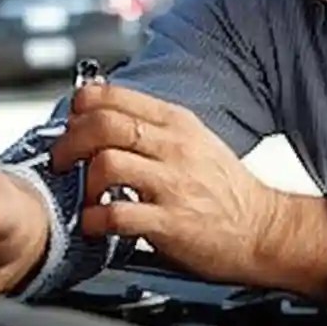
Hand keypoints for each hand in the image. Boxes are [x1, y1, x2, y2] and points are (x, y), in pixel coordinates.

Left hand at [48, 83, 285, 287]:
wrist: (263, 229)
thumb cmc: (226, 189)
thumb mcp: (193, 140)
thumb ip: (152, 126)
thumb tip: (104, 112)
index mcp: (176, 123)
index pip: (114, 96)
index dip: (81, 107)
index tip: (71, 122)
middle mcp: (174, 148)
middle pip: (103, 125)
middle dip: (70, 142)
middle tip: (63, 161)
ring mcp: (173, 185)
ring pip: (107, 164)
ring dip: (83, 182)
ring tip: (85, 196)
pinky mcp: (170, 223)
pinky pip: (117, 215)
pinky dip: (94, 220)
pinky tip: (95, 224)